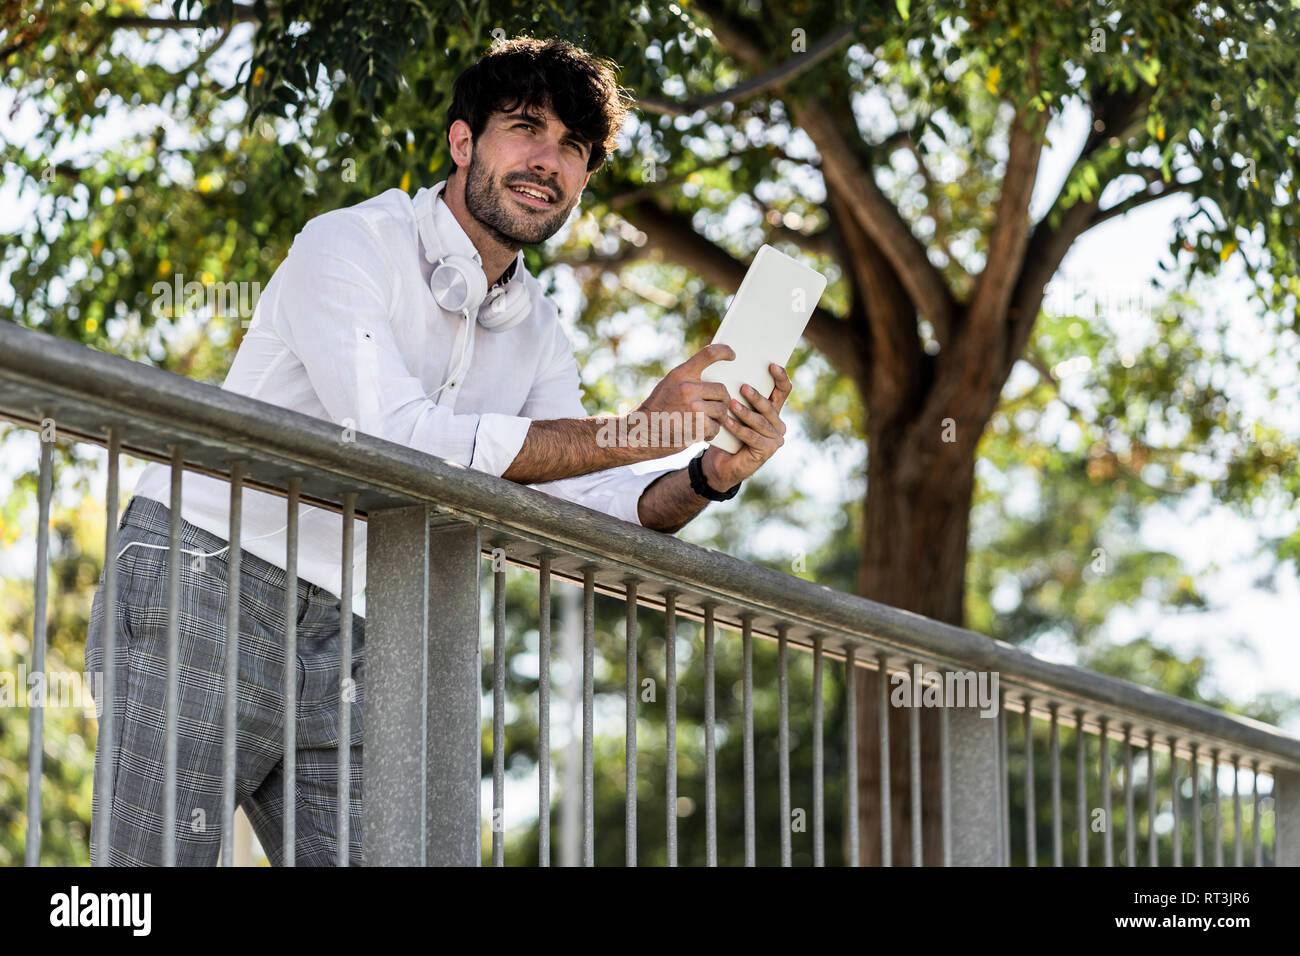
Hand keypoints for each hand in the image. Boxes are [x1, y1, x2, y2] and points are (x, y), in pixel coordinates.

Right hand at [632, 343, 734, 453]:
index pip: (708, 354)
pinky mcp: (697, 427)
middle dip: (722, 400)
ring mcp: (693, 408)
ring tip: (705, 421)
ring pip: (722, 410)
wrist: (641, 433)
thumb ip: (689, 380)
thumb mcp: (668, 385)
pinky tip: (700, 433)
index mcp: (680, 374)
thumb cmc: (657, 409)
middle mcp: (687, 388)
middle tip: (717, 407)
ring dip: (718, 418)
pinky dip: (711, 432)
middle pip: (722, 390)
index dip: (724, 351)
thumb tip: (715, 381)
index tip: (732, 355)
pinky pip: (716, 427)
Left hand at [701, 363, 790, 491]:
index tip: (772, 365)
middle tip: (743, 387)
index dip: (780, 377)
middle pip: (770, 406)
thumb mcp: (734, 411)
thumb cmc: (727, 433)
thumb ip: (740, 396)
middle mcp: (778, 424)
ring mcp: (775, 439)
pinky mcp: (767, 451)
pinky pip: (752, 437)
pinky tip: (727, 422)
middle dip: (757, 397)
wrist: (721, 463)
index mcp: (773, 410)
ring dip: (745, 413)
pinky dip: (738, 429)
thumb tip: (733, 372)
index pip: (783, 390)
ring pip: (761, 422)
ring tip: (731, 404)